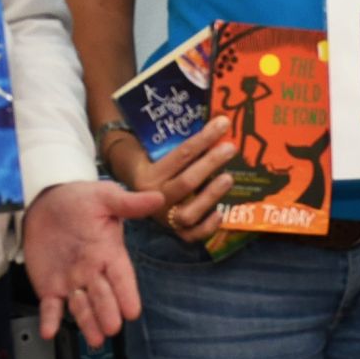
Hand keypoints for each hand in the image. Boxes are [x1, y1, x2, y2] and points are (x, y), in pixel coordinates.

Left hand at [23, 179, 164, 344]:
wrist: (45, 200)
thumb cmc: (79, 199)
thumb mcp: (105, 197)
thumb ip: (128, 203)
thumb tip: (158, 198)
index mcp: (109, 252)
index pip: (121, 276)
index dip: (126, 294)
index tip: (133, 311)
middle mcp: (93, 272)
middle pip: (103, 296)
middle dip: (107, 313)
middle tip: (112, 328)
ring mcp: (71, 282)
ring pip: (81, 307)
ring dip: (87, 323)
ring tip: (94, 339)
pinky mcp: (49, 287)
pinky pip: (50, 307)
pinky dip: (50, 320)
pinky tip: (49, 331)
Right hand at [111, 115, 238, 244]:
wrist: (129, 191)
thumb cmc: (151, 165)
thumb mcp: (155, 151)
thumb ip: (179, 140)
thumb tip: (217, 122)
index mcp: (149, 175)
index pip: (181, 155)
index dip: (203, 138)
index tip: (223, 124)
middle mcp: (155, 198)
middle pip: (187, 182)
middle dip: (210, 163)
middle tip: (230, 148)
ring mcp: (165, 218)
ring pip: (189, 213)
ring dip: (211, 195)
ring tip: (229, 178)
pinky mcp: (175, 231)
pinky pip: (191, 235)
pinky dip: (207, 227)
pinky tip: (220, 213)